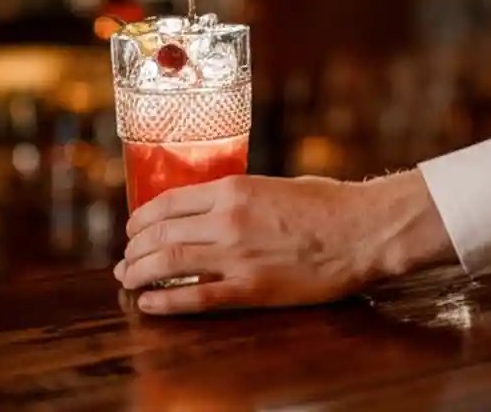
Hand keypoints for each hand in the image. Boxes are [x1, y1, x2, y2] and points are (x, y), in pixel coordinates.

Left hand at [115, 170, 454, 314]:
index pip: (167, 203)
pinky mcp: (252, 288)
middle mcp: (227, 220)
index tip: (134, 229)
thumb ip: (240, 197)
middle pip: (159, 234)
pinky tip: (149, 304)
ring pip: (168, 264)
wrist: (365, 230)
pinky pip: (197, 298)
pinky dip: (166, 303)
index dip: (142, 218)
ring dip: (140, 273)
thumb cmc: (329, 205)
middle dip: (134, 249)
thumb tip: (213, 207)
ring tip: (128, 280)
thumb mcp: (275, 185)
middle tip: (126, 260)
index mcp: (233, 190)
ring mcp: (237, 256)